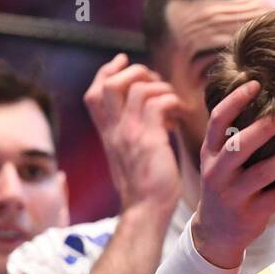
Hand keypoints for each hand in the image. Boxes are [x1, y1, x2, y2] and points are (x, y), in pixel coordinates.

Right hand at [83, 53, 183, 211]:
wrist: (146, 212)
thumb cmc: (145, 189)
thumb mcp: (130, 158)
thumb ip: (131, 135)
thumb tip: (150, 117)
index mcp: (107, 135)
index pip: (94, 93)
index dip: (106, 71)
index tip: (123, 61)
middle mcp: (114, 131)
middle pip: (109, 83)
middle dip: (134, 71)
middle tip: (154, 81)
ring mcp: (129, 133)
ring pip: (136, 87)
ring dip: (159, 86)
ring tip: (172, 101)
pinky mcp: (149, 139)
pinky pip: (158, 102)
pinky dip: (172, 101)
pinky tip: (180, 115)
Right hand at [192, 79, 274, 268]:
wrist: (215, 233)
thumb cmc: (225, 187)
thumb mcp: (218, 162)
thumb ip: (232, 138)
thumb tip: (260, 102)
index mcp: (210, 153)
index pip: (217, 121)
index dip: (234, 100)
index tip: (255, 83)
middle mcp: (218, 172)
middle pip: (240, 145)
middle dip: (264, 127)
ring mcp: (234, 194)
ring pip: (263, 172)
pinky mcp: (251, 213)